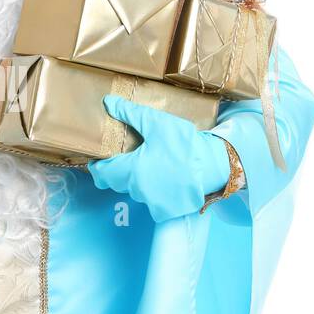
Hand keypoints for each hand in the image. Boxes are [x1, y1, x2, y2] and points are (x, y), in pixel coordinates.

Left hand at [88, 94, 231, 222]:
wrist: (215, 166)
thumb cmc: (184, 145)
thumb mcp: (157, 124)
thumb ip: (130, 114)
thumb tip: (108, 102)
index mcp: (131, 170)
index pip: (100, 173)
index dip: (98, 165)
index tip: (103, 157)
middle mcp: (137, 190)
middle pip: (116, 182)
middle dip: (118, 170)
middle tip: (129, 155)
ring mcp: (151, 203)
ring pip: (134, 191)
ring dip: (137, 179)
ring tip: (151, 163)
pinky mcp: (164, 211)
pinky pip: (150, 203)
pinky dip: (154, 192)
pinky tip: (164, 178)